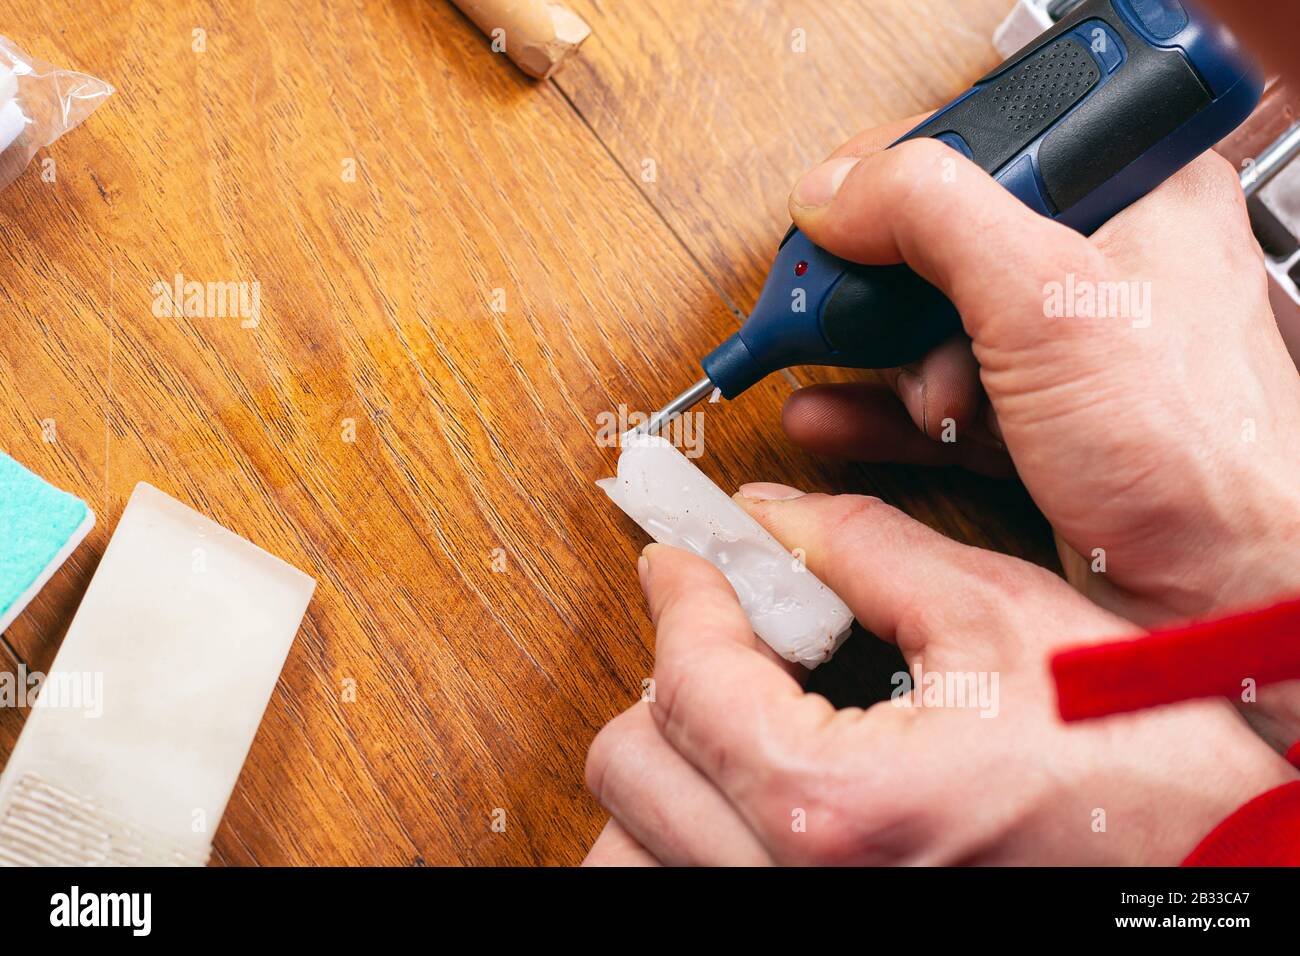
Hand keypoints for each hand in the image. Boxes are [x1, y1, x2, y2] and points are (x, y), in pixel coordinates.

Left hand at [583, 492, 1296, 865]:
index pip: (687, 676)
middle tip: (724, 629)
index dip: (681, 591)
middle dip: (667, 674)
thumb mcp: (1001, 625)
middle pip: (633, 762)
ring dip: (660, 767)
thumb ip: (862, 555)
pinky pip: (678, 888)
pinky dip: (679, 836)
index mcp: (835, 804)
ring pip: (629, 848)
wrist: (1211, 868)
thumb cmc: (1137, 768)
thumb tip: (769, 517)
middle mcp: (792, 886)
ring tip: (729, 716)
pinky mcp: (816, 934)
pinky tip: (737, 792)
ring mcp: (796, 922)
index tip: (681, 558)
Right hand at [783, 131, 1299, 629]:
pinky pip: (939, 393)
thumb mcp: (1051, 304)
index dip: (895, 177)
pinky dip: (882, 409)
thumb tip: (837, 194)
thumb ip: (936, 221)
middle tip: (829, 311)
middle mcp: (1101, 260)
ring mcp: (1069, 345)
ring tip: (847, 382)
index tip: (833, 216)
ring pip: (934, 325)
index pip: (983, 143)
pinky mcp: (1040, 415)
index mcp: (1133, 190)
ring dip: (879, 363)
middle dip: (883, 296)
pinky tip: (831, 417)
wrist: (1227, 589)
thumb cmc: (1198, 453)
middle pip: (944, 244)